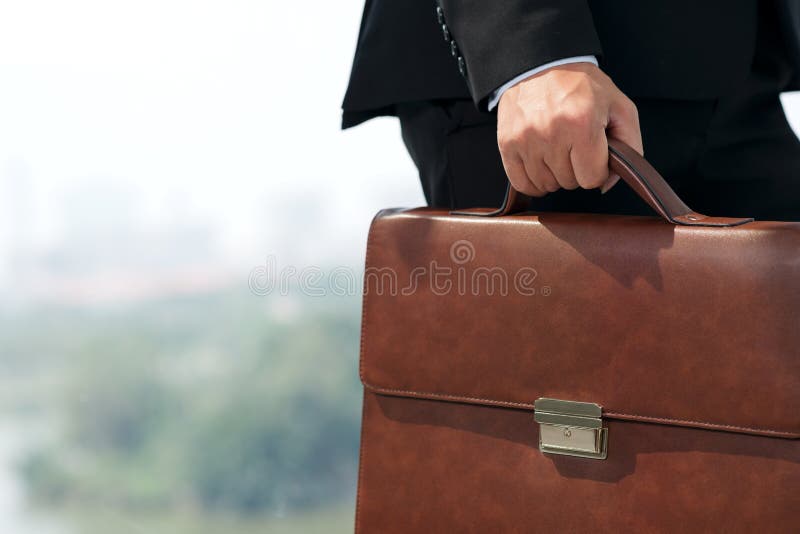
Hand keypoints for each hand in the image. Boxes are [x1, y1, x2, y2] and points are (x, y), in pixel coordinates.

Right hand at [496, 62, 642, 196]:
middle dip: (576, 169)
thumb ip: (630, 147)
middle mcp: (552, 133)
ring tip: (556, 150)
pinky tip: (540, 164)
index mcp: (582, 123)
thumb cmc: (582, 86)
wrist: (541, 64)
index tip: (593, 152)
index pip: (592, 178)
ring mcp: (526, 140)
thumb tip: (606, 185)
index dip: (597, 168)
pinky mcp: (507, 144)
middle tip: (573, 146)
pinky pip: (522, 184)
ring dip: (554, 175)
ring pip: (546, 185)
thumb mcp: (619, 107)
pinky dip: (533, 180)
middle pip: (569, 183)